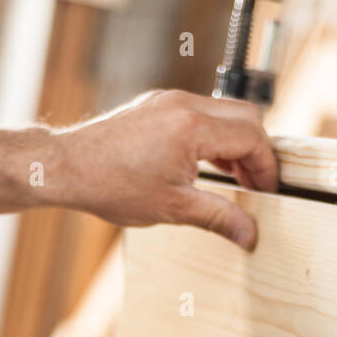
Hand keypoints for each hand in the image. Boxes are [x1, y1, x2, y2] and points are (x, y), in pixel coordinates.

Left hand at [47, 89, 278, 249]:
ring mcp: (169, 101)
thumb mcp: (173, 208)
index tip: (269, 191)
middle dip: (257, 152)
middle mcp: (183, 104)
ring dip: (236, 144)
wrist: (67, 167)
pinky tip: (209, 165)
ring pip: (224, 113)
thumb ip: (218, 217)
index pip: (252, 138)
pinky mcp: (157, 105)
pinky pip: (201, 114)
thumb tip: (249, 235)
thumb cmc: (110, 184)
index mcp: (192, 126)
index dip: (267, 167)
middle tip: (257, 185)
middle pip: (246, 117)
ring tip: (236, 179)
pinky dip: (214, 137)